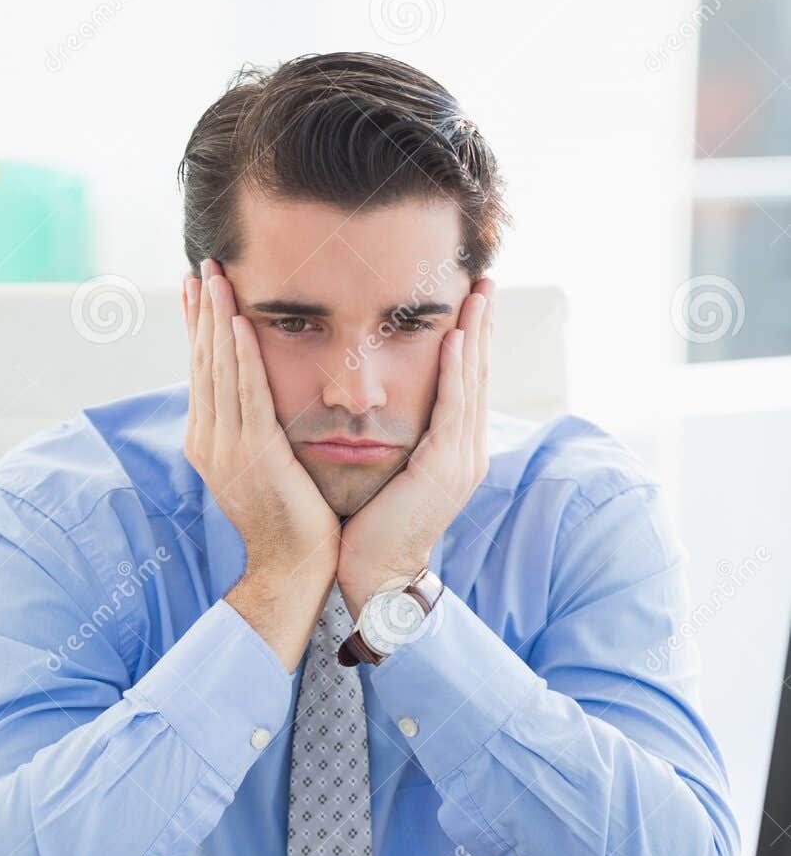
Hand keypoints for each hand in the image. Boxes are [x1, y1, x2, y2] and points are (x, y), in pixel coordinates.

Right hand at [183, 258, 339, 594]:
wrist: (293, 566)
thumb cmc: (290, 519)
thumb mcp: (263, 465)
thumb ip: (254, 428)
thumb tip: (256, 396)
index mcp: (208, 441)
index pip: (201, 372)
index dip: (197, 327)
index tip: (196, 288)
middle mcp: (208, 440)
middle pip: (202, 362)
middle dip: (201, 311)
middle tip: (203, 265)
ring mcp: (227, 447)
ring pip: (217, 370)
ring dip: (215, 319)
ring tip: (215, 277)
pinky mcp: (254, 453)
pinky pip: (245, 395)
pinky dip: (239, 356)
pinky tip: (237, 322)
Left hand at [336, 279, 493, 619]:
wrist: (373, 575)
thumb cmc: (370, 527)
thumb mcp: (388, 472)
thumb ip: (396, 439)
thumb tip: (377, 407)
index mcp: (454, 451)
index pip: (466, 384)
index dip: (471, 340)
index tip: (470, 299)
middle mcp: (467, 451)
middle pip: (479, 375)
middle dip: (483, 326)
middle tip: (486, 279)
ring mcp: (461, 460)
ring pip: (473, 384)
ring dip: (476, 335)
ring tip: (478, 293)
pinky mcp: (444, 468)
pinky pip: (454, 409)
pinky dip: (456, 372)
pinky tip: (456, 338)